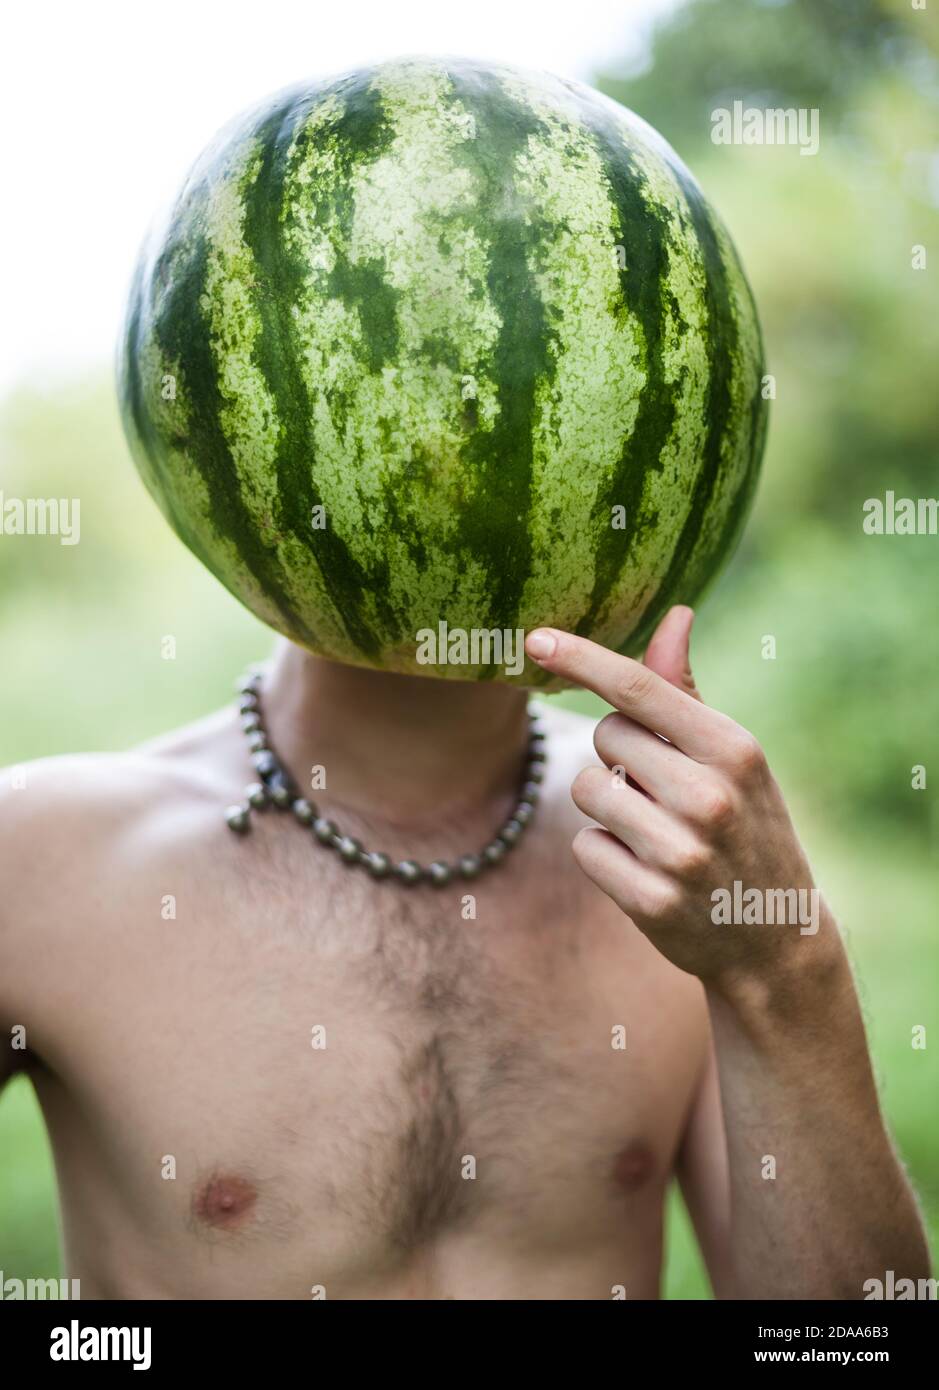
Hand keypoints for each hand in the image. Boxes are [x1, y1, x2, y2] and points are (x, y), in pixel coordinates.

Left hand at [526, 609, 830, 992]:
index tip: (535, 637)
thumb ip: (688, 692)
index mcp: (734, 749)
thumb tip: (676, 615)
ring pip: (587, 790)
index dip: (582, 659)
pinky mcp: (651, 901)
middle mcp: (709, 796)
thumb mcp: (734, 759)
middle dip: (619, 757)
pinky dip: (605, 855)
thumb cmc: (748, 826)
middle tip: (664, 792)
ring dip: (608, 807)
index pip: (639, 689)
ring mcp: (680, 853)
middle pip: (605, 737)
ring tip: (657, 832)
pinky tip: (648, 872)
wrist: (775, 938)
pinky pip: (585, 847)